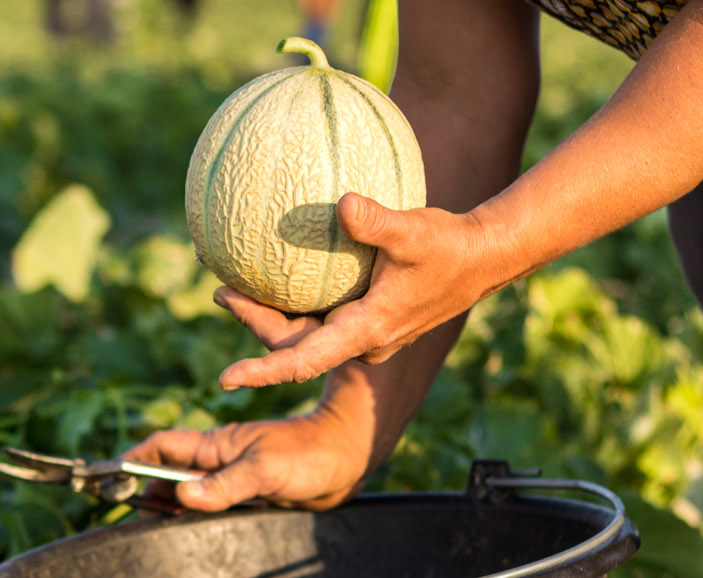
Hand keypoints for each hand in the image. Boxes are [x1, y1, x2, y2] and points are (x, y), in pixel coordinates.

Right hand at [121, 411, 370, 510]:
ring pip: (189, 488)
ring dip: (170, 502)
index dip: (136, 457)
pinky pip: (211, 501)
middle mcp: (219, 458)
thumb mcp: (264, 470)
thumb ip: (224, 485)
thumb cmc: (308, 456)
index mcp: (216, 445)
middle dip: (147, 486)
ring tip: (154, 521)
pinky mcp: (247, 491)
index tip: (114, 474)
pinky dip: (195, 511)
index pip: (163, 446)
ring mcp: (232, 475)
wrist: (346, 459)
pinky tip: (191, 524)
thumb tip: (181, 496)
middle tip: (131, 510)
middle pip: (170, 470)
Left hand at [216, 193, 514, 389]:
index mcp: (366, 330)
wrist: (484, 257)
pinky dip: (292, 300)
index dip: (262, 371)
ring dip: (268, 313)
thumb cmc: (450, 245)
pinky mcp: (368, 315)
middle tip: (218, 292)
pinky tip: (274, 271)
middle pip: (293, 345)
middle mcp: (361, 340)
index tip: (225, 378)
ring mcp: (365, 330)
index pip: (302, 360)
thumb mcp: (413, 230)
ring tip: (230, 283)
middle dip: (252, 324)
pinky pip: (320, 315)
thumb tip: (343, 203)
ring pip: (305, 332)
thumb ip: (377, 221)